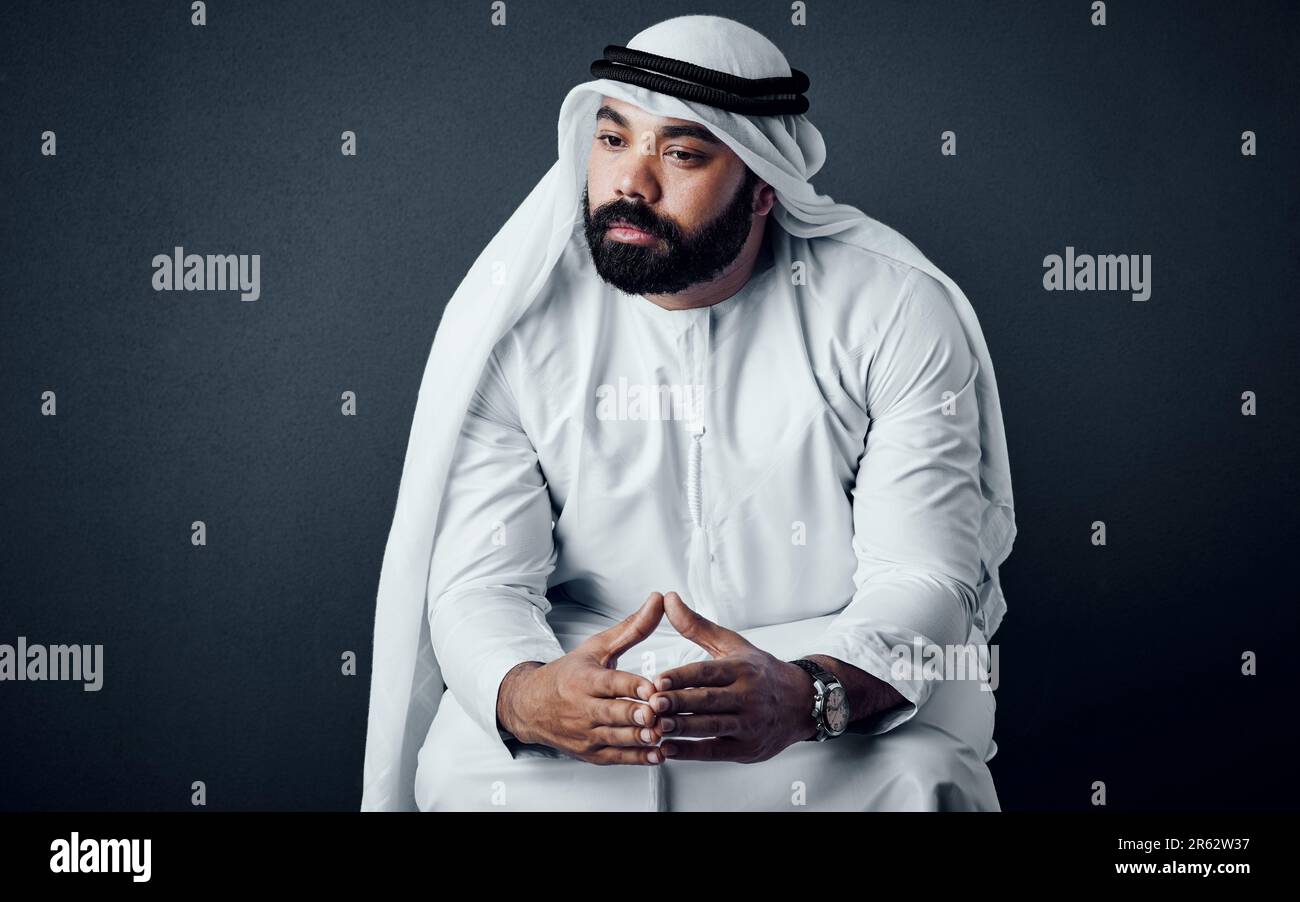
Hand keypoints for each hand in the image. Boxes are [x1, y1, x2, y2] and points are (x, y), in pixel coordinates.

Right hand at [496, 592, 667, 764]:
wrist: (530, 706)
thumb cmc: (568, 674)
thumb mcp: (597, 647)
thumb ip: (632, 628)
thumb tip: (658, 600)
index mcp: (584, 679)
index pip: (610, 683)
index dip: (631, 686)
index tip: (651, 687)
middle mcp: (583, 708)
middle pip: (613, 713)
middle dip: (636, 714)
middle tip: (658, 714)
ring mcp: (586, 733)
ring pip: (617, 738)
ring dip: (640, 737)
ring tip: (663, 734)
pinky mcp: (591, 753)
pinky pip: (617, 757)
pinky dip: (638, 757)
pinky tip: (658, 754)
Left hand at [646, 592, 818, 762]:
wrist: (803, 703)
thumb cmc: (760, 672)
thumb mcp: (733, 645)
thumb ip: (697, 626)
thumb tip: (668, 598)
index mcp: (742, 668)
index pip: (709, 672)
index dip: (683, 677)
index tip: (659, 680)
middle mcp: (748, 696)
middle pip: (709, 700)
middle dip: (680, 703)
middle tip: (653, 704)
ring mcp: (749, 724)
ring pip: (712, 727)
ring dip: (684, 728)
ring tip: (657, 727)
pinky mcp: (748, 749)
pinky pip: (716, 751)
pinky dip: (692, 752)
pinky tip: (669, 749)